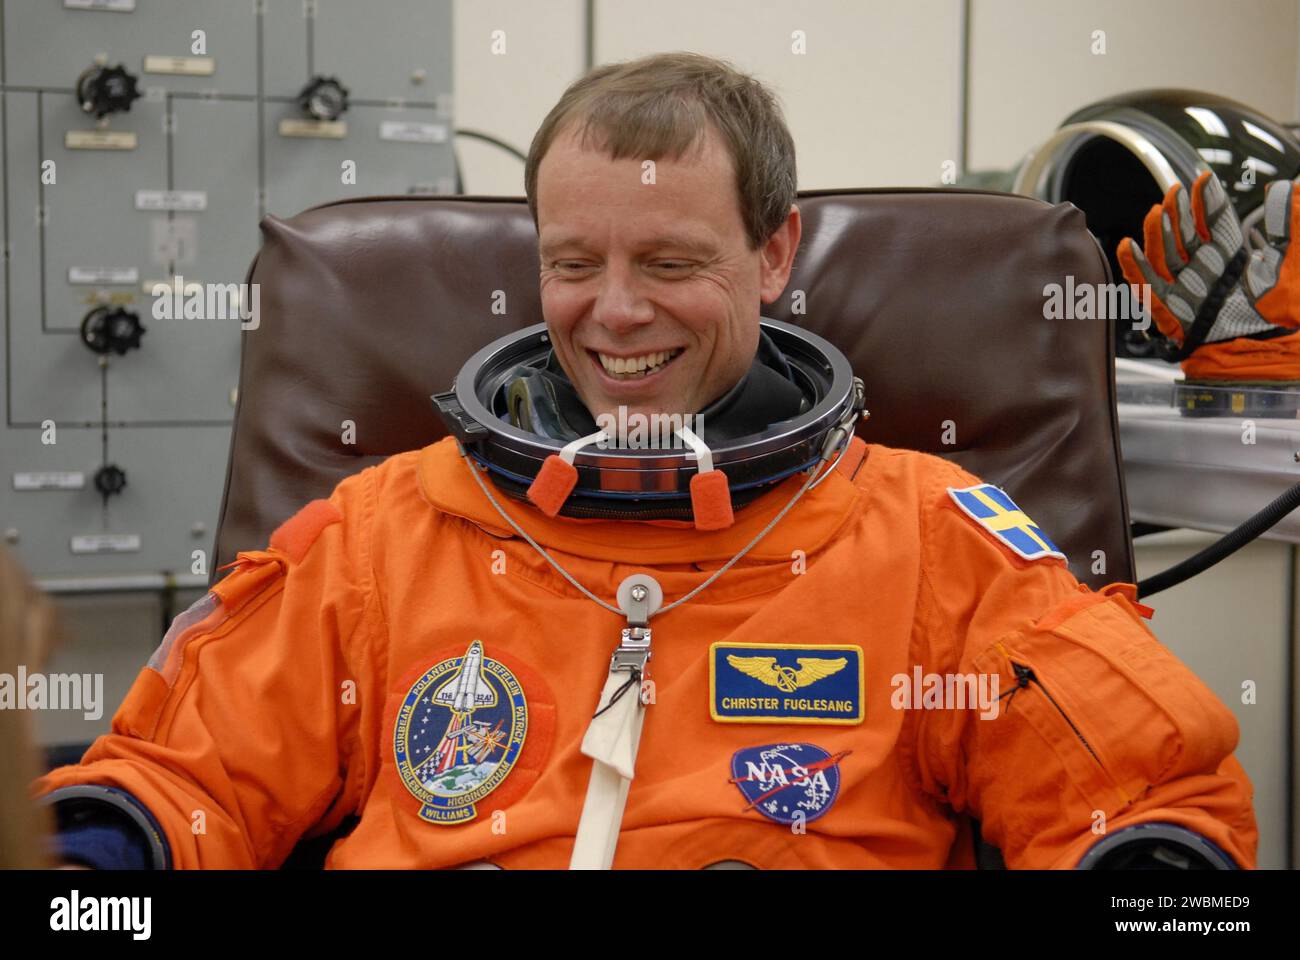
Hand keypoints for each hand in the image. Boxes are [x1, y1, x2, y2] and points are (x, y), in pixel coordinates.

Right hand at [1118, 172, 1299, 378]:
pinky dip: (1135, 266)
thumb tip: (1286, 187)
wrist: (1263, 346)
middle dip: (1177, 212)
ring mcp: (1184, 288)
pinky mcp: (1169, 308)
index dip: (1206, 201)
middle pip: (1183, 234)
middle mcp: (1204, 269)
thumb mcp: (1292, 258)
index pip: (1212, 222)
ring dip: (1155, 233)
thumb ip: (1290, 222)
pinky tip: (1128, 245)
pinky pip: (1146, 285)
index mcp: (1230, 257)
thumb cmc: (1280, 310)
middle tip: (1174, 191)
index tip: (1202, 178)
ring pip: (1162, 254)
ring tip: (1155, 212)